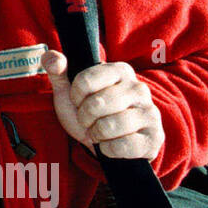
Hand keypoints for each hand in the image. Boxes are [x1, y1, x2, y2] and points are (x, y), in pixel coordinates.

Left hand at [41, 50, 163, 160]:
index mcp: (120, 70)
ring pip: (109, 126)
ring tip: (101, 131)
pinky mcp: (154, 138)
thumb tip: (52, 58)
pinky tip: (112, 144)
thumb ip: (57, 69)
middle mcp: (139, 88)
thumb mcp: (68, 90)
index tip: (79, 101)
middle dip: (85, 117)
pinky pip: (122, 146)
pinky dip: (109, 149)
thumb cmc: (88, 112)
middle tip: (90, 119)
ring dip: (97, 134)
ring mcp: (150, 113)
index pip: (84, 81)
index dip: (75, 96)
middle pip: (96, 104)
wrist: (105, 142)